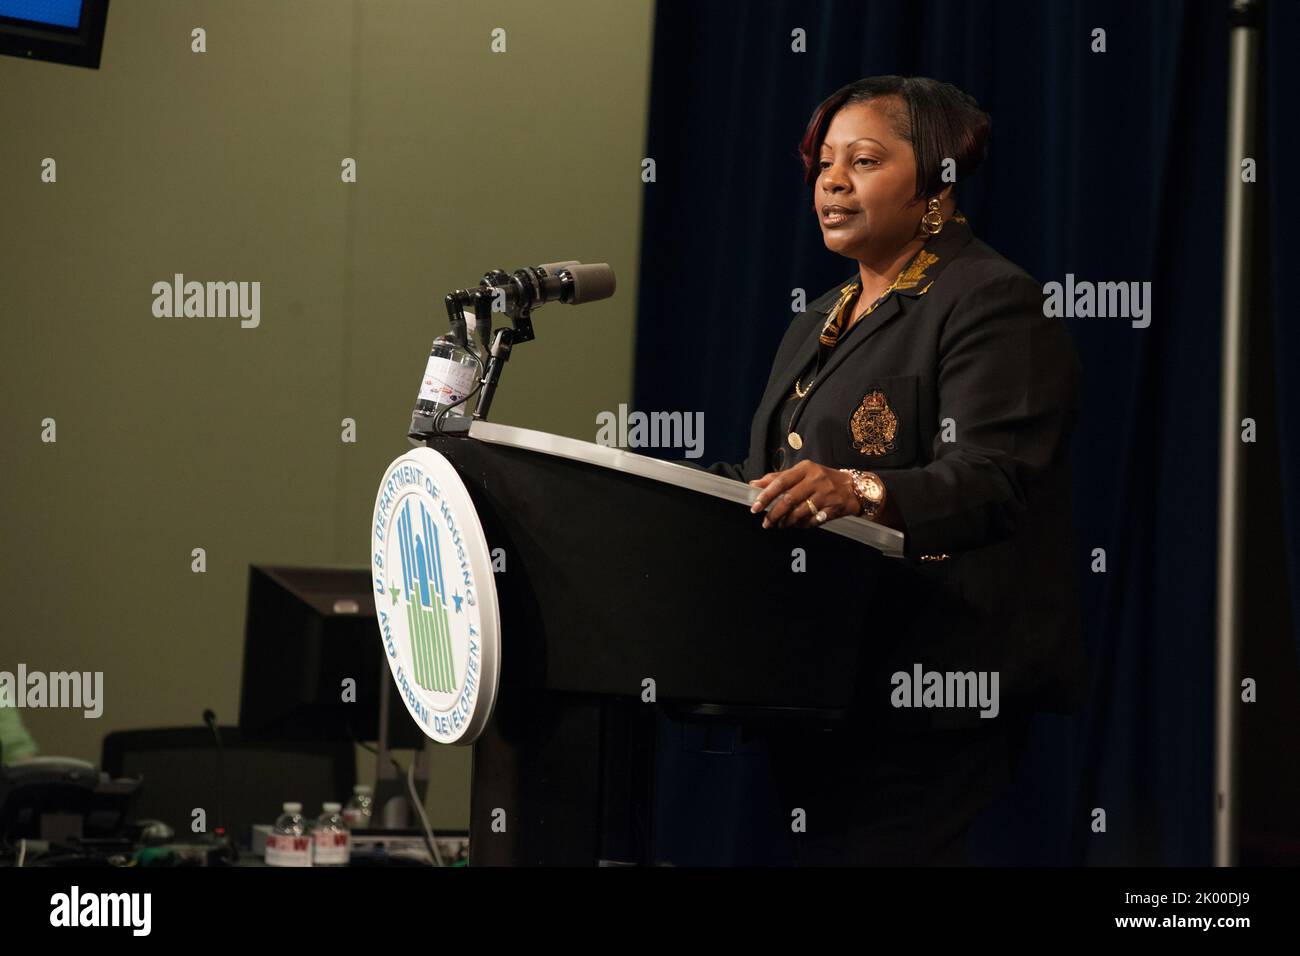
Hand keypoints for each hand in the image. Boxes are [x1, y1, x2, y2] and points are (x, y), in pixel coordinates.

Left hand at [748, 460, 862, 529]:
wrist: (854, 487)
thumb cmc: (822, 479)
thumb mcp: (802, 473)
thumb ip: (777, 478)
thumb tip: (754, 484)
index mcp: (805, 468)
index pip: (781, 481)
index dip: (766, 495)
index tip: (755, 507)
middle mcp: (816, 479)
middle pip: (789, 499)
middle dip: (774, 514)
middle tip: (766, 523)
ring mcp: (826, 494)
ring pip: (799, 512)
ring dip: (786, 522)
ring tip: (780, 525)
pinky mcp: (833, 508)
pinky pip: (812, 521)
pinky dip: (801, 525)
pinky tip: (797, 525)